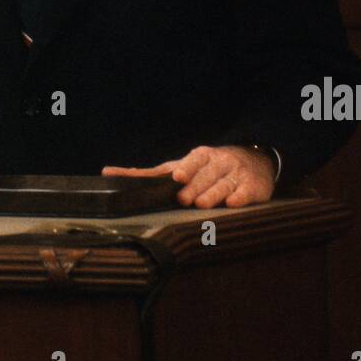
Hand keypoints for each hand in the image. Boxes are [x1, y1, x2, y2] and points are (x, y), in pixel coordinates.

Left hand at [102, 144, 275, 208]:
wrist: (254, 162)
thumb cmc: (207, 168)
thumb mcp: (181, 167)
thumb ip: (149, 174)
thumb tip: (106, 173)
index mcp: (200, 156)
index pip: (191, 160)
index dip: (185, 168)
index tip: (177, 176)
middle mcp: (219, 162)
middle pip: (205, 175)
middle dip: (195, 186)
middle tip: (184, 198)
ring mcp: (236, 174)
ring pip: (224, 184)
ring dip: (213, 193)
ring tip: (202, 203)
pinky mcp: (252, 187)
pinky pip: (246, 193)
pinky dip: (240, 197)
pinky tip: (234, 203)